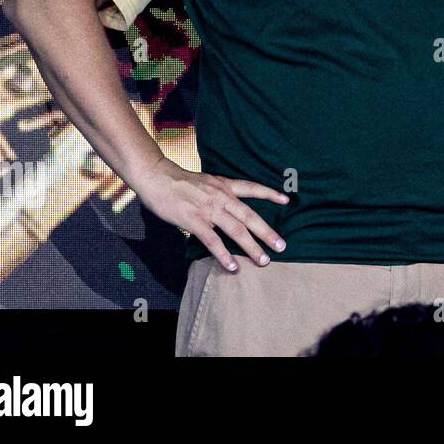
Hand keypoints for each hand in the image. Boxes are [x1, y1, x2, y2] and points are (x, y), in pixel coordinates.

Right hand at [130, 157, 289, 271]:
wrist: (156, 177)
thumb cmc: (178, 181)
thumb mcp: (206, 181)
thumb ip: (219, 192)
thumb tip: (228, 205)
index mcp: (224, 185)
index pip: (252, 188)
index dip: (270, 194)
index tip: (287, 200)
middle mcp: (221, 196)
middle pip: (250, 216)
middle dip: (267, 232)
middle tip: (282, 246)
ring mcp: (208, 209)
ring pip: (236, 230)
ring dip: (251, 247)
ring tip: (263, 260)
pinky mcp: (194, 220)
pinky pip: (212, 241)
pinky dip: (223, 254)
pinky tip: (232, 266)